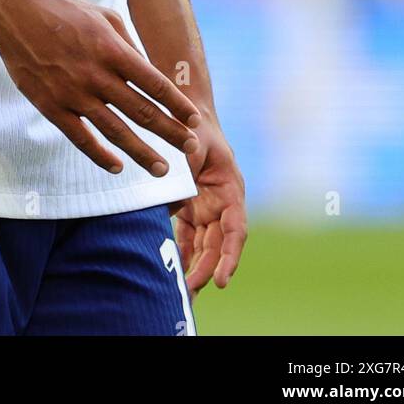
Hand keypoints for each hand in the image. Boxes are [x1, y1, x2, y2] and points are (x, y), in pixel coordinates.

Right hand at [0, 0, 202, 175]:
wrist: (16, 15)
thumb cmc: (64, 11)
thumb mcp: (105, 16)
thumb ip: (129, 45)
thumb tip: (150, 72)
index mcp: (113, 50)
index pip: (155, 84)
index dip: (177, 105)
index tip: (194, 120)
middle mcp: (97, 75)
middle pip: (142, 111)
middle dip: (171, 133)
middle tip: (191, 149)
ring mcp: (74, 94)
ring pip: (116, 131)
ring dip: (142, 153)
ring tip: (163, 169)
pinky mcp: (52, 107)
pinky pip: (81, 138)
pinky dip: (100, 155)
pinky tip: (117, 166)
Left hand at [169, 115, 246, 292]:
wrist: (186, 112)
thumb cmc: (193, 126)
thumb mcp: (190, 146)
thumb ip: (183, 174)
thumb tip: (168, 205)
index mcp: (230, 189)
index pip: (235, 230)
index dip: (229, 257)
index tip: (222, 280)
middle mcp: (222, 203)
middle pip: (218, 244)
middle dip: (207, 270)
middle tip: (188, 292)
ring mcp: (206, 207)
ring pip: (203, 245)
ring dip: (194, 266)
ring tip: (181, 291)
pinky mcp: (190, 207)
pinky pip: (188, 235)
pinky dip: (181, 251)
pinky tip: (172, 269)